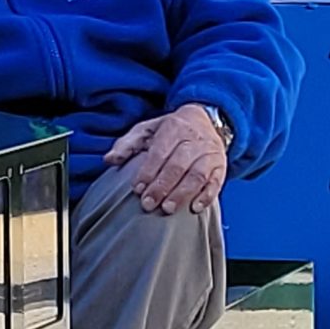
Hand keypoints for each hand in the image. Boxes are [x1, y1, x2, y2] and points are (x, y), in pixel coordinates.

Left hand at [103, 106, 227, 214]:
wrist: (205, 120)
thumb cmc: (171, 130)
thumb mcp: (147, 130)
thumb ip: (127, 145)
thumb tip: (109, 160)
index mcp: (174, 128)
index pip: (160, 152)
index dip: (148, 172)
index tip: (137, 189)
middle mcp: (195, 140)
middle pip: (178, 165)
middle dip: (162, 186)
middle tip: (148, 204)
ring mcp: (210, 153)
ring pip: (197, 175)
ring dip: (182, 194)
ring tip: (168, 208)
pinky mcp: (220, 166)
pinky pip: (216, 182)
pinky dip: (206, 196)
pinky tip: (194, 208)